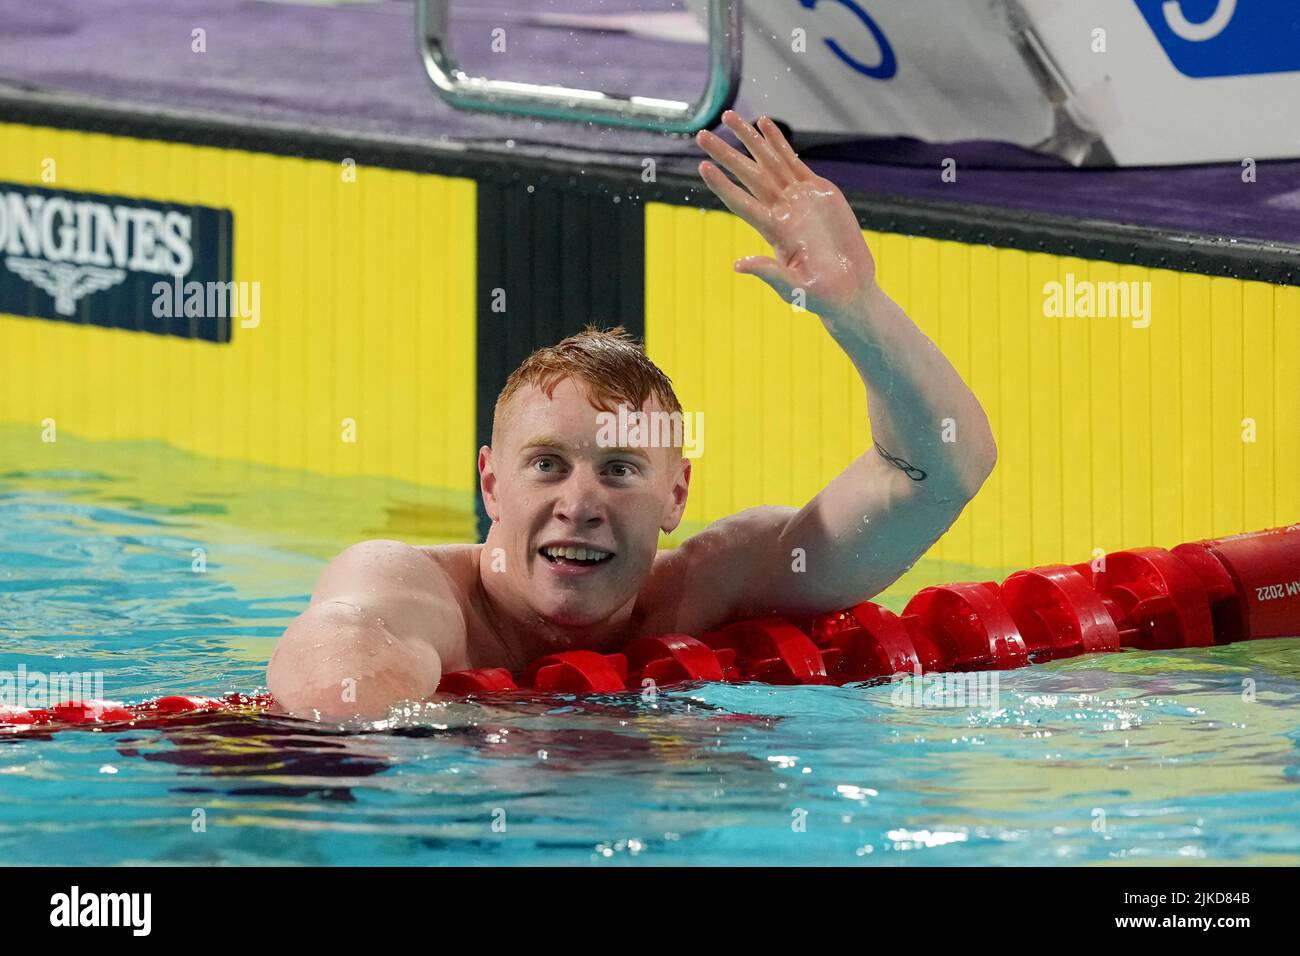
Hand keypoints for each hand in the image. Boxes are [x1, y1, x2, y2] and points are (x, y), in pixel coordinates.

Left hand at [695, 111, 876, 322]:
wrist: (849, 288)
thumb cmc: (821, 296)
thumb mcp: (795, 288)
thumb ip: (770, 273)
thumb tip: (738, 265)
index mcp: (774, 231)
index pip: (741, 202)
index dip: (723, 185)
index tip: (702, 167)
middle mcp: (781, 210)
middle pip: (748, 175)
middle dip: (726, 153)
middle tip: (702, 134)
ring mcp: (798, 199)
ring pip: (768, 161)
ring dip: (749, 139)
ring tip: (729, 116)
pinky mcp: (817, 191)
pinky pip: (793, 161)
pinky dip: (778, 142)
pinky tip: (764, 124)